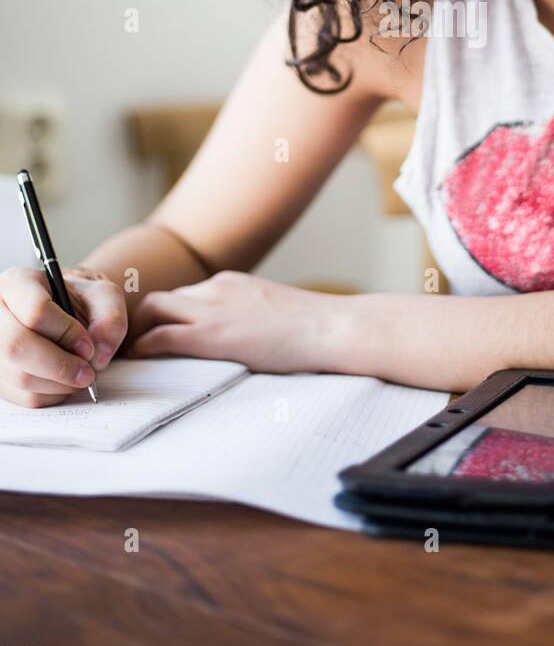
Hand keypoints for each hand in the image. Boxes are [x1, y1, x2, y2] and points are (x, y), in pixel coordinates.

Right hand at [0, 265, 127, 407]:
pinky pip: (23, 396)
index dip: (67, 333)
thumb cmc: (79, 302)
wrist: (64, 315)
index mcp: (18, 283)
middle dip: (60, 366)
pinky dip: (52, 395)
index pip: (35, 311)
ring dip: (59, 384)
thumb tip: (98, 355)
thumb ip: (110, 319)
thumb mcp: (103, 297)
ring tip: (81, 374)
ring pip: (20, 376)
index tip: (88, 345)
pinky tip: (65, 381)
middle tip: (88, 373)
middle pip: (16, 346)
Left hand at [124, 270, 340, 373]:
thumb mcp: (275, 312)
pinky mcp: (211, 334)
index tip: (158, 335)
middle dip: (143, 321)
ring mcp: (212, 308)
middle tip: (135, 348)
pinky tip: (140, 362)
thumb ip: (251, 318)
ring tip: (131, 357)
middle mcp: (216, 288)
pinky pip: (162, 335)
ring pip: (153, 309)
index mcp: (232, 283)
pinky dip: (145, 347)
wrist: (330, 327)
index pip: (185, 296)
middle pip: (162, 298)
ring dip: (138, 332)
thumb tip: (247, 339)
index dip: (166, 316)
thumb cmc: (315, 328)